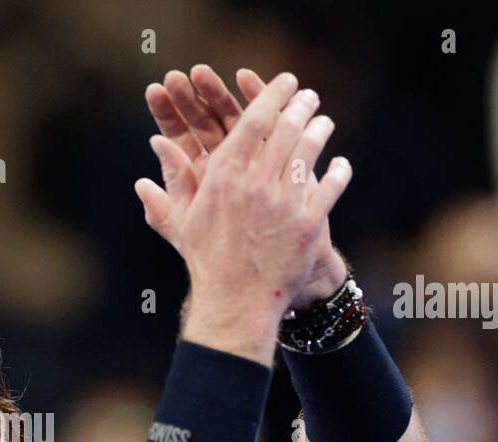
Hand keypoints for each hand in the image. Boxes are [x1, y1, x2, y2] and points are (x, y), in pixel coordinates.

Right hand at [138, 65, 348, 312]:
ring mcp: (284, 205)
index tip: (285, 82)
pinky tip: (339, 164)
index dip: (272, 96)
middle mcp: (255, 186)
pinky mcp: (308, 225)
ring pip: (309, 153)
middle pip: (286, 131)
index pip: (252, 122)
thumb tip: (158, 142)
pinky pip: (330, 187)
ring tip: (323, 123)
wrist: (236, 303)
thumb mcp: (184, 217)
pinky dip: (337, 172)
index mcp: (223, 179)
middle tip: (309, 97)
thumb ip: (174, 176)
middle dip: (301, 107)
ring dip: (320, 131)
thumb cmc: (207, 259)